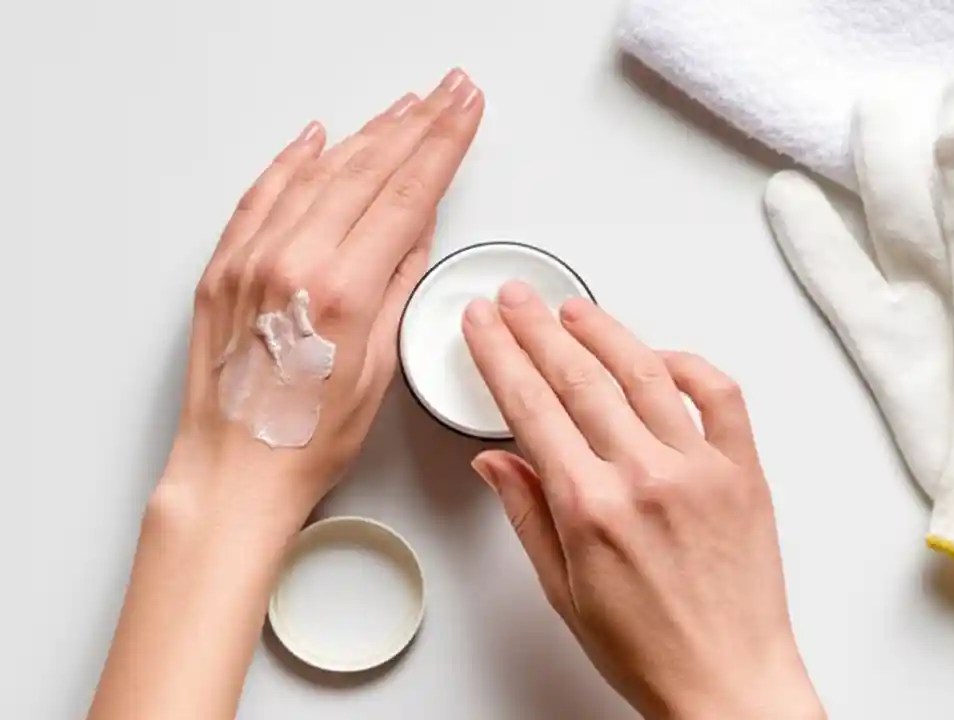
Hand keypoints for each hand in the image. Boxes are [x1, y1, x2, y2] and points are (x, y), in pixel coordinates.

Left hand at [90, 70, 484, 719]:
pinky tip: (318, 137)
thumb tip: (413, 230)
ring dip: (366, 134)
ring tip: (403, 107)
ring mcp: (250, 260)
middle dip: (416, 124)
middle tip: (448, 92)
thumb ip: (397, 286)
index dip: (442, 146)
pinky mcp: (222, 267)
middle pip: (366, 170)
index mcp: (340, 291)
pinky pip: (260, 195)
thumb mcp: (379, 368)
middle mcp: (291, 262)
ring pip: (317, 173)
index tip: (465, 111)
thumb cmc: (308, 439)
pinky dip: (291, 161)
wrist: (234, 470)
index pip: (406, 195)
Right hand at [463, 282, 823, 719]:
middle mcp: (645, 477)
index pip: (531, 407)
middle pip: (579, 377)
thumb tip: (496, 460)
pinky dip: (688, 364)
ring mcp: (700, 468)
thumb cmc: (649, 651)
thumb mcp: (563, 591)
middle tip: (516, 301)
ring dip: (603, 332)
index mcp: (591, 508)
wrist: (728, 684)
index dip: (500, 355)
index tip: (483, 325)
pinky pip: (720, 396)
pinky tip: (659, 354)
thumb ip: (527, 514)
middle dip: (538, 329)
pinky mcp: (744, 472)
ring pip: (644, 372)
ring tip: (574, 310)